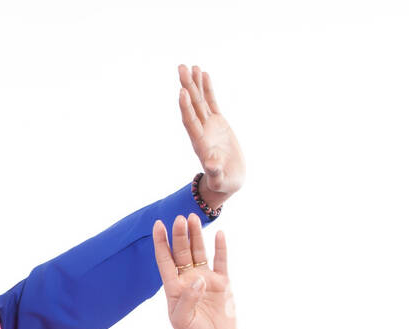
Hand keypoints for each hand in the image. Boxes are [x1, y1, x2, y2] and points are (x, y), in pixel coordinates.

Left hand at [151, 215, 236, 328]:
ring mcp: (206, 279)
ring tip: (193, 218)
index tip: (158, 225)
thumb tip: (198, 279)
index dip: (161, 243)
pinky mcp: (223, 282)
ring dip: (196, 236)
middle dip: (180, 235)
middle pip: (182, 252)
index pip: (165, 260)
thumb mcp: (182, 321)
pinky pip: (221, 261)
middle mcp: (188, 279)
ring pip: (199, 252)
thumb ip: (186, 300)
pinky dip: (221, 248)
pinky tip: (219, 234)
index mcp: (174, 287)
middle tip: (179, 219)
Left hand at [178, 65, 244, 205]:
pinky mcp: (218, 123)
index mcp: (200, 143)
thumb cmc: (223, 182)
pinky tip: (204, 75)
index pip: (190, 121)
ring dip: (195, 84)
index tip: (182, 92)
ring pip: (200, 101)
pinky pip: (211, 102)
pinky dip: (207, 89)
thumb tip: (211, 164)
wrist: (227, 181)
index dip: (186, 107)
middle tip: (181, 68)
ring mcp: (209, 126)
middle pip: (192, 106)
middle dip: (187, 87)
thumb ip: (214, 171)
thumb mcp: (220, 179)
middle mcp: (201, 131)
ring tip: (191, 66)